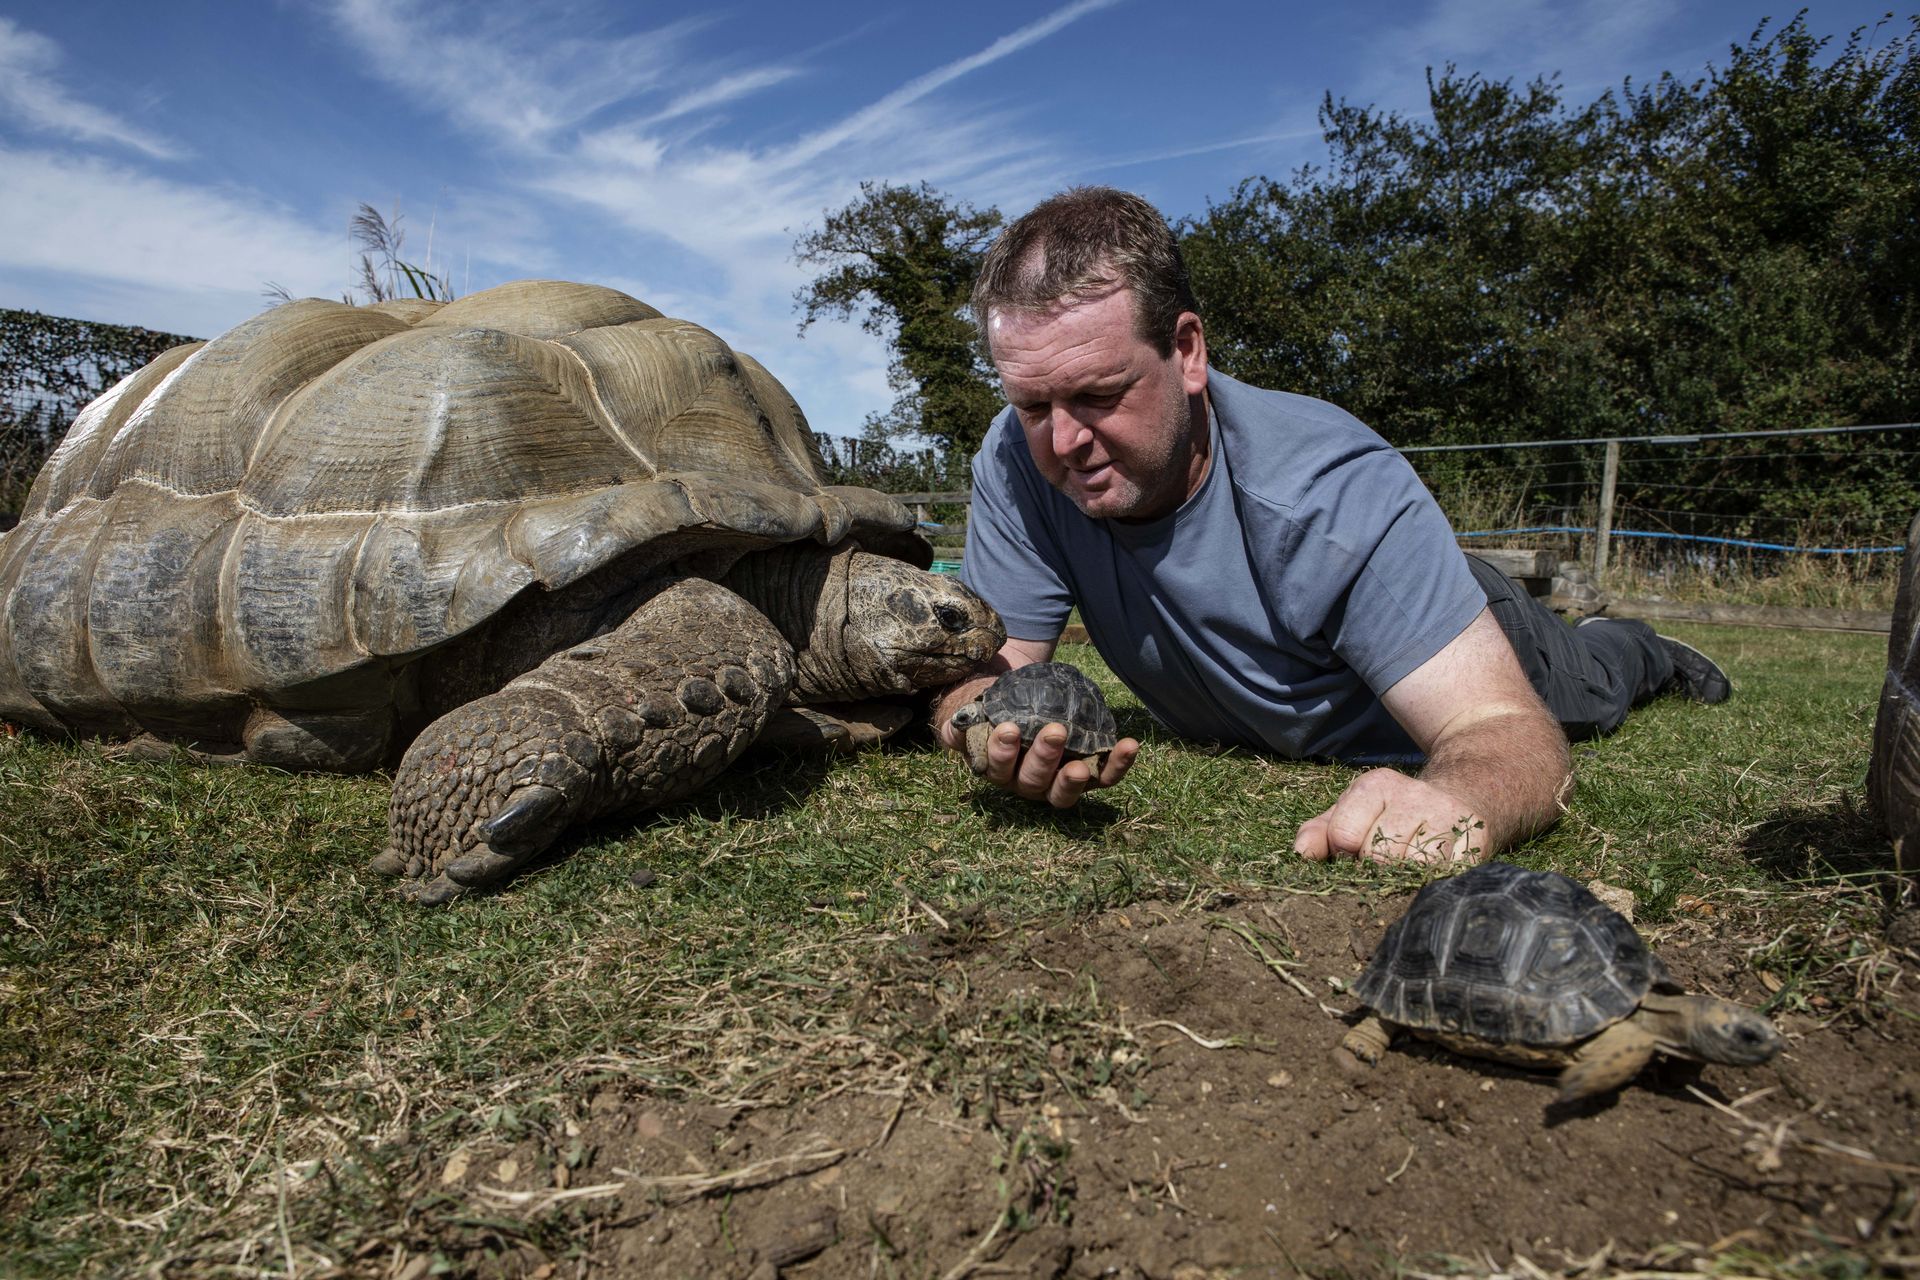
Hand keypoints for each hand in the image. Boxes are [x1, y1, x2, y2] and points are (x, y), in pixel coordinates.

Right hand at [965, 719, 1139, 808]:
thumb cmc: (994, 713)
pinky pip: (1104, 778)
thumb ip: (961, 726)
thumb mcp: (972, 718)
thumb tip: (957, 726)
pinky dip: (1118, 764)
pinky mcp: (1088, 776)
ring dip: (1075, 776)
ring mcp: (1059, 783)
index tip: (1007, 729)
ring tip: (1082, 764)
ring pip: (1066, 790)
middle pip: (1035, 780)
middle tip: (1053, 731)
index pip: (999, 768)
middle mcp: (1029, 784)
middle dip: (1043, 757)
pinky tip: (1130, 744)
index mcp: (1000, 772)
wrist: (1020, 710)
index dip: (1002, 752)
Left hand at [1293, 768, 1487, 864]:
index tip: (1355, 858)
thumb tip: (1301, 855)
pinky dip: (1437, 886)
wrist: (1465, 795)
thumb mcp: (1352, 813)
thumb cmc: (1392, 815)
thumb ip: (1320, 832)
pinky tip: (1433, 879)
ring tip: (1407, 875)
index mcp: (1375, 786)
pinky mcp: (1478, 839)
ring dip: (1407, 882)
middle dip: (1376, 873)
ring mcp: (1449, 816)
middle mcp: (1414, 796)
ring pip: (1417, 868)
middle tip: (1383, 872)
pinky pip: (1451, 876)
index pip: (1344, 835)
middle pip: (1380, 855)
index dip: (1345, 857)